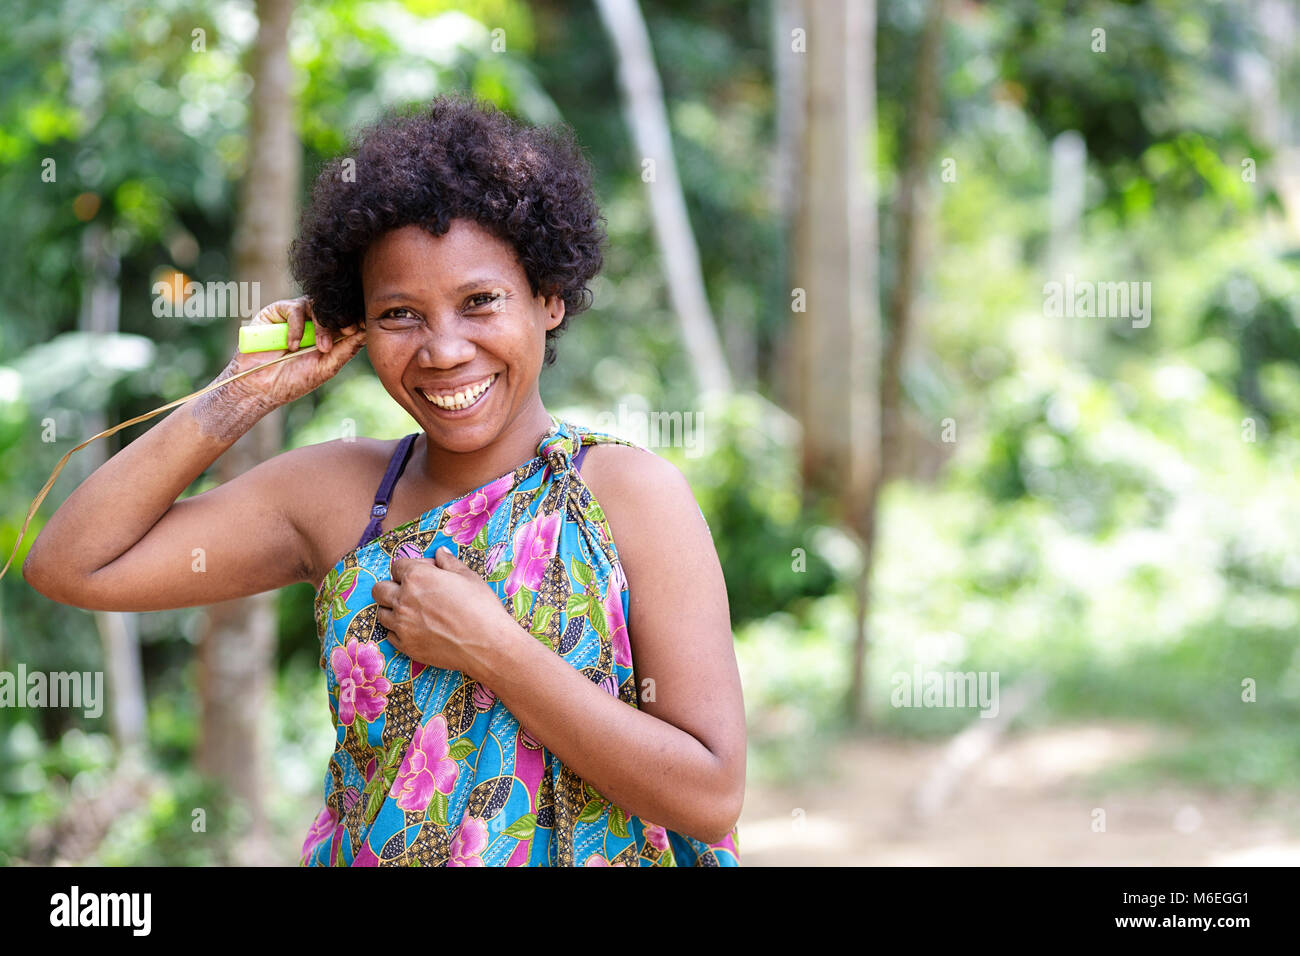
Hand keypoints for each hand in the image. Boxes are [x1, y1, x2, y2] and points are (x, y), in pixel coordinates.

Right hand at [214, 296, 365, 410]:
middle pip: (333, 310)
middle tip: (345, 334)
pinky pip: (294, 308)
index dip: (354, 319)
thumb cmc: (293, 380)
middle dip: (340, 323)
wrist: (260, 387)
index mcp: (328, 335)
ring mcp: (295, 315)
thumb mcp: (326, 367)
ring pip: (317, 305)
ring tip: (319, 347)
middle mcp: (312, 322)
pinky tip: (293, 346)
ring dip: (321, 325)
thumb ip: (345, 349)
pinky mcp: (277, 311)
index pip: (345, 319)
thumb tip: (366, 332)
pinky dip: (297, 326)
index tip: (359, 328)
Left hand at [372, 548, 521, 679]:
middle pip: (379, 590)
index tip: (424, 574)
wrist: (486, 644)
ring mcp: (401, 625)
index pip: (397, 566)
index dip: (411, 568)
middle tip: (410, 592)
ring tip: (413, 612)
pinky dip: (399, 630)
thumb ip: (449, 562)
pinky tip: (416, 629)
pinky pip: (390, 634)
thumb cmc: (481, 607)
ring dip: (393, 609)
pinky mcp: (406, 646)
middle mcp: (403, 599)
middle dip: (391, 587)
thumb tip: (440, 552)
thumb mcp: (468, 577)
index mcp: (416, 577)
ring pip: (381, 613)